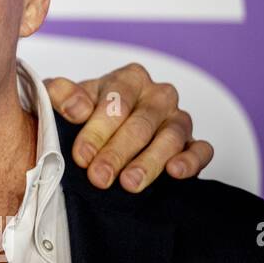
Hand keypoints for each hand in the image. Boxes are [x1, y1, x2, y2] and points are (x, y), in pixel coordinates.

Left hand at [45, 64, 214, 191]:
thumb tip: (77, 109)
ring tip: (129, 183)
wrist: (101, 131)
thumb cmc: (83, 112)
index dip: (97, 130)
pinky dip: (191, 161)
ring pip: (170, 138)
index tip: (81, 156)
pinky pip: (201, 150)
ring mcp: (178, 119)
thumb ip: (62, 95)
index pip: (115, 103)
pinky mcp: (193, 143)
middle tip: (99, 177)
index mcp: (129, 78)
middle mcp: (158, 95)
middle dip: (117, 153)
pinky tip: (175, 173)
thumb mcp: (63, 99)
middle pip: (141, 124)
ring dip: (149, 162)